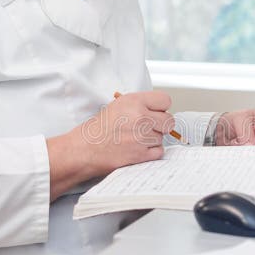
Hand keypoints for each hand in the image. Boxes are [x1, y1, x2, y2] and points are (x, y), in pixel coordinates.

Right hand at [46, 91, 173, 199]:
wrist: (85, 149)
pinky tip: (138, 148)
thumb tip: (158, 109)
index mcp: (134, 101)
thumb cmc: (98, 128)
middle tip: (149, 127)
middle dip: (161, 125)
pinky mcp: (141, 154)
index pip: (165, 100)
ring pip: (163, 137)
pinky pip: (159, 151)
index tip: (156, 112)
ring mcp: (142, 136)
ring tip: (136, 138)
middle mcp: (140, 117)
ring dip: (153, 139)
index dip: (161, 108)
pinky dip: (151, 152)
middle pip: (169, 120)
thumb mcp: (118, 105)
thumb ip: (140, 104)